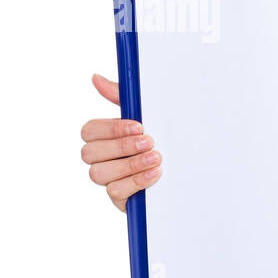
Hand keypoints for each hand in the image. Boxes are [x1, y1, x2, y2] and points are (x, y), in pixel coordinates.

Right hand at [81, 73, 162, 211]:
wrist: (188, 173)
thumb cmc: (160, 141)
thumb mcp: (146, 117)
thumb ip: (122, 99)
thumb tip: (97, 78)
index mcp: (103, 138)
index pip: (89, 131)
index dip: (112, 129)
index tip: (139, 125)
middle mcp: (101, 160)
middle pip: (90, 153)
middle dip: (121, 146)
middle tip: (149, 141)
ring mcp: (109, 181)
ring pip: (99, 174)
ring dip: (130, 164)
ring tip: (156, 158)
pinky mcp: (120, 199)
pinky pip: (116, 192)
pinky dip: (136, 182)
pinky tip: (155, 174)